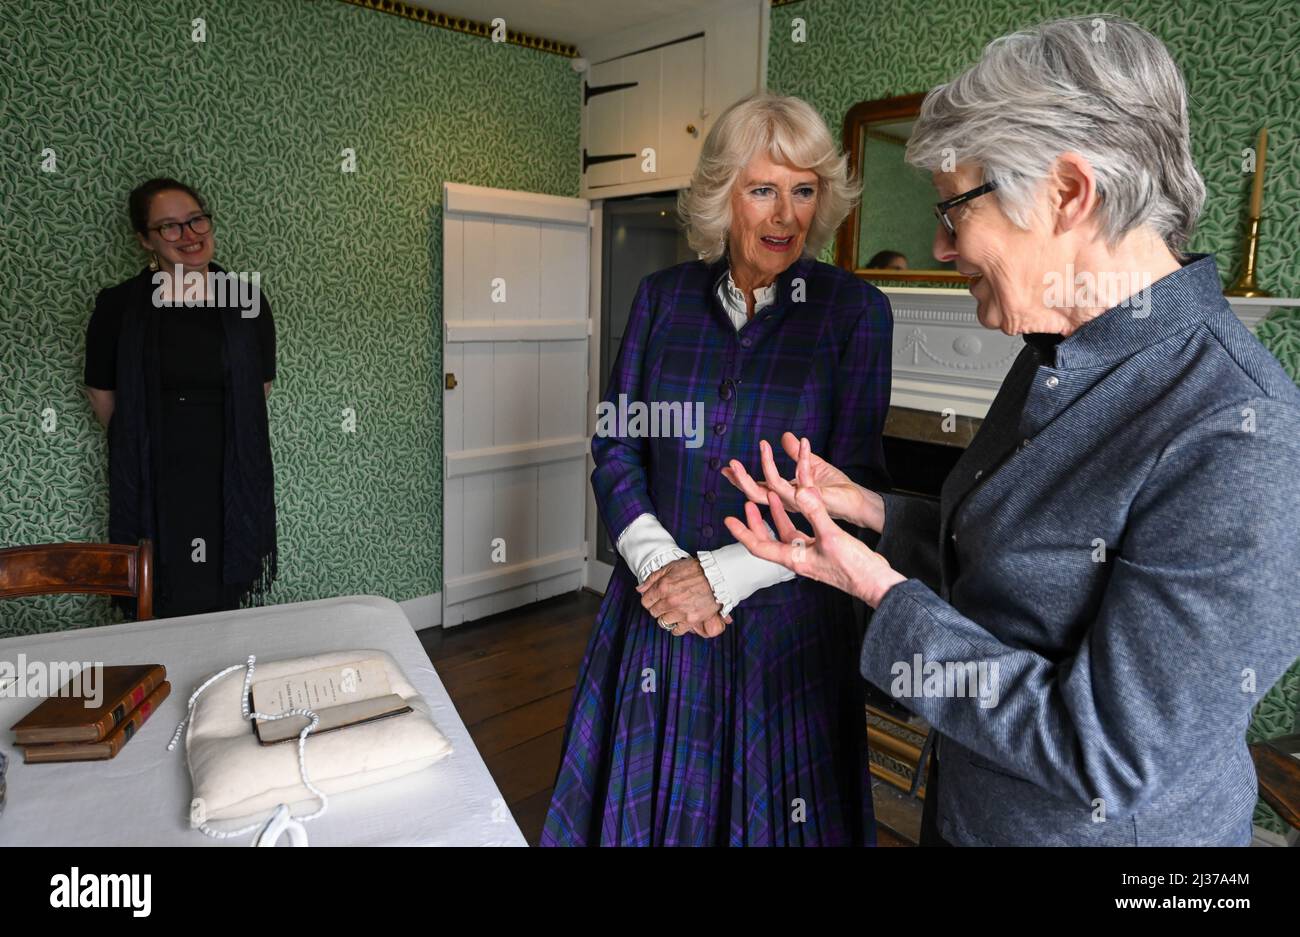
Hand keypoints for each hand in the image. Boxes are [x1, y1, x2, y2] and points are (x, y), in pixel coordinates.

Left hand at [636, 558, 732, 637]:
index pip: (645, 601)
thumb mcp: (671, 567)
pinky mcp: (692, 620)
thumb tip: (640, 589)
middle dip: (658, 608)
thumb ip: (653, 578)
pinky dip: (676, 627)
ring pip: (663, 622)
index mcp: (663, 587)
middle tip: (666, 604)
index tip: (655, 599)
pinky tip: (680, 620)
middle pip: (654, 612)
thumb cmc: (695, 569)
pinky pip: (677, 630)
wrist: (717, 576)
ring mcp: (681, 612)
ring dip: (667, 617)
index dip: (649, 600)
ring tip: (674, 611)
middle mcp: (670, 601)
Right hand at [722, 432, 884, 531]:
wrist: (856, 501)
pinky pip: (803, 478)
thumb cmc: (836, 488)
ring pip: (774, 486)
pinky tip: (804, 443)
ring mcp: (800, 501)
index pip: (758, 488)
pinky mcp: (814, 500)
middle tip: (731, 464)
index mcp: (785, 494)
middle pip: (757, 493)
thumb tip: (785, 436)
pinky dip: (803, 458)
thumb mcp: (812, 465)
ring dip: (767, 464)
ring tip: (762, 445)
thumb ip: (796, 453)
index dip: (741, 480)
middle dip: (742, 479)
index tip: (727, 468)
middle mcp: (789, 500)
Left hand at [723, 485, 904, 608]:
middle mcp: (798, 558)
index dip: (742, 532)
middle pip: (768, 540)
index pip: (759, 546)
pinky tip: (798, 506)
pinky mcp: (822, 551)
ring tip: (771, 497)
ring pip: (785, 533)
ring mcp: (809, 555)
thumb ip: (815, 512)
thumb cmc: (854, 567)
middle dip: (756, 522)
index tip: (728, 520)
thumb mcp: (832, 536)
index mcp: (794, 558)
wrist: (875, 582)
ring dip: (776, 516)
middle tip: (746, 505)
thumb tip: (800, 491)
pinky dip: (796, 518)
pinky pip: (802, 532)